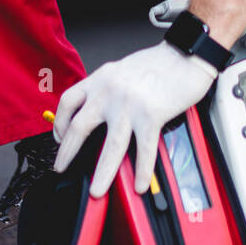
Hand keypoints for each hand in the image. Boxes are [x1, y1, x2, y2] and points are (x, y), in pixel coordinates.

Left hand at [52, 42, 216, 196]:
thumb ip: (107, 87)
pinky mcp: (151, 115)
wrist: (185, 55)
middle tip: (62, 167)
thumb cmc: (158, 61)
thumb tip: (98, 108)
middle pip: (81, 127)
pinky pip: (144, 149)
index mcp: (102, 78)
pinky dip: (142, 171)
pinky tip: (140, 183)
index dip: (60, 123)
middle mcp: (111, 91)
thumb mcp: (122, 69)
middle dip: (68, 152)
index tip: (60, 137)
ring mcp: (130, 105)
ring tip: (97, 190)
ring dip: (102, 172)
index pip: (69, 101)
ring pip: (111, 146)